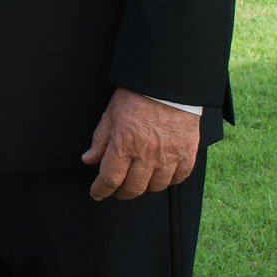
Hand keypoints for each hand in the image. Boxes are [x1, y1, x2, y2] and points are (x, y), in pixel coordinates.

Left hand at [82, 88, 200, 202]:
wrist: (169, 83)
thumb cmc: (137, 95)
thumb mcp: (111, 115)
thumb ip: (100, 140)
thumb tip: (89, 160)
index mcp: (124, 144)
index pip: (110, 179)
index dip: (101, 190)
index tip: (97, 193)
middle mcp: (146, 154)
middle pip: (133, 188)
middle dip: (121, 193)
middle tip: (117, 190)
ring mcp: (169, 156)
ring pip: (155, 186)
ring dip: (145, 187)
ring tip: (139, 180)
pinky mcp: (188, 153)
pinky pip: (178, 178)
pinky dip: (169, 180)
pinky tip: (162, 174)